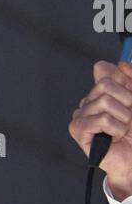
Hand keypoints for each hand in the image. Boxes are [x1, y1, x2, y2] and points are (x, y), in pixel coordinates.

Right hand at [69, 60, 131, 198]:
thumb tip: (121, 65)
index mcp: (100, 93)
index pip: (105, 71)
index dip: (124, 83)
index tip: (131, 101)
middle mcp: (88, 101)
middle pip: (105, 83)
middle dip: (126, 100)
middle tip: (129, 118)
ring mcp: (80, 115)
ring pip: (104, 101)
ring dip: (123, 118)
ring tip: (123, 130)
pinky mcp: (78, 130)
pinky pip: (102, 119)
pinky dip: (116, 129)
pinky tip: (115, 138)